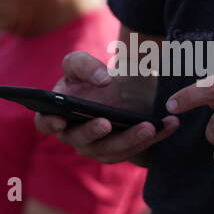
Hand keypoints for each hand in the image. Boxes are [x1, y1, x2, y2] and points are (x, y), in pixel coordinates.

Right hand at [34, 50, 177, 163]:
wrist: (125, 85)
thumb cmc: (95, 74)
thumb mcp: (82, 61)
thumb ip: (85, 64)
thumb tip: (102, 81)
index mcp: (59, 113)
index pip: (45, 123)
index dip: (50, 123)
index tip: (60, 120)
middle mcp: (76, 135)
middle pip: (81, 141)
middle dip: (93, 133)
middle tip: (106, 122)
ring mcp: (100, 148)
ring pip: (112, 151)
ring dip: (130, 140)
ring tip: (148, 126)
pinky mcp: (125, 152)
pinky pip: (139, 151)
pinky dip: (155, 138)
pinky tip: (169, 124)